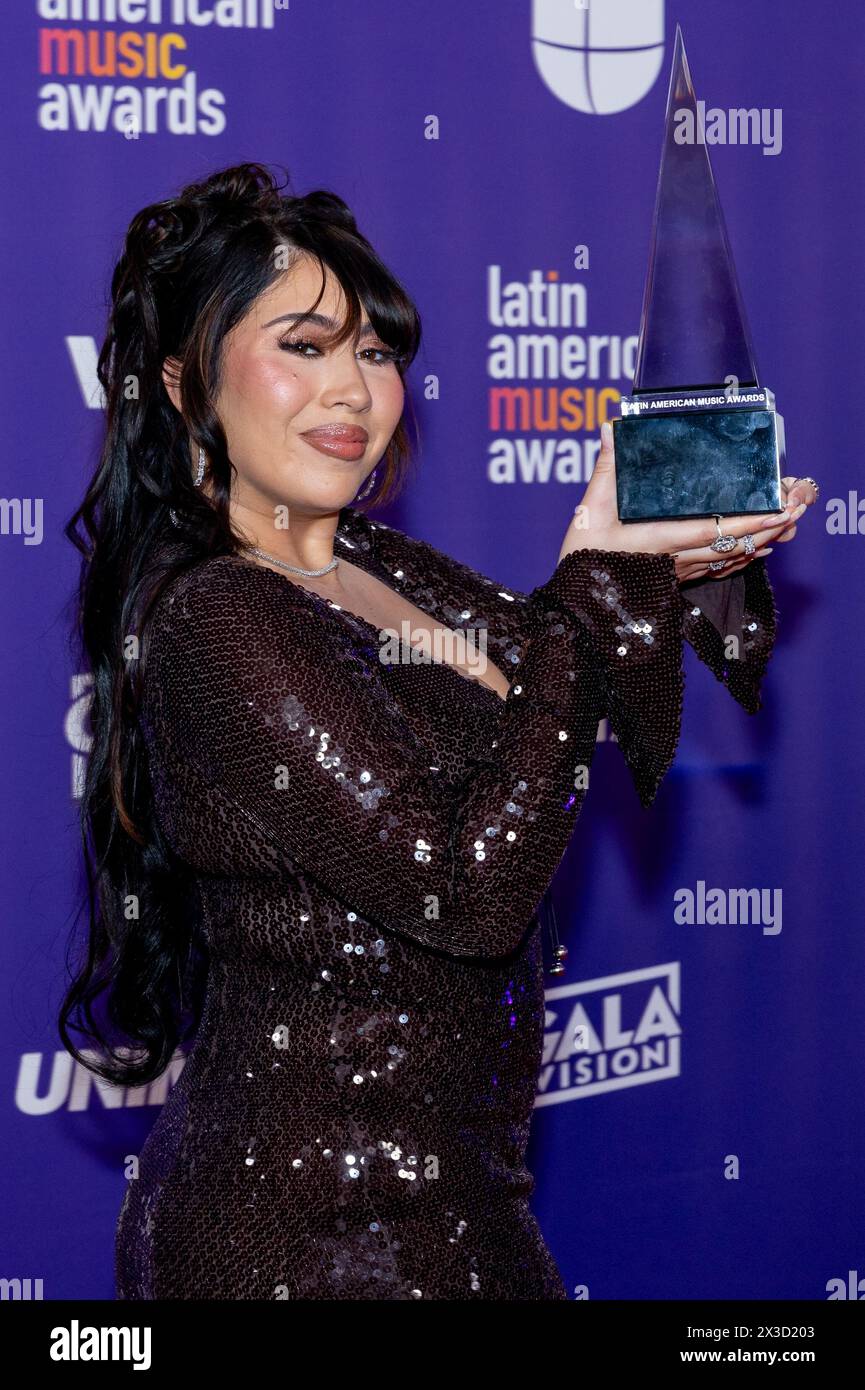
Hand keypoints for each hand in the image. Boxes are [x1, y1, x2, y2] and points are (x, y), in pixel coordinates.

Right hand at [559, 422, 817, 581]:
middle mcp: (677, 560)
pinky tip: (758, 550)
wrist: (576, 603)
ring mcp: (679, 573)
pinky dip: (743, 558)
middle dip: (769, 530)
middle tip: (797, 510)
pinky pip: (718, 569)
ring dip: (762, 542)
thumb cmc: (582, 557)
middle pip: (734, 547)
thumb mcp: (590, 510)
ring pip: (731, 560)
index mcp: (660, 540)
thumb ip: (607, 468)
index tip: (778, 510)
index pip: (716, 531)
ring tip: (788, 524)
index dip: (750, 522)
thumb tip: (613, 430)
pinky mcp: (676, 580)